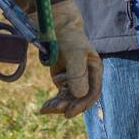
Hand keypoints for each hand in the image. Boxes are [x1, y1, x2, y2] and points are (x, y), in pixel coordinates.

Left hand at [39, 0, 101, 117]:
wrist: (53, 25)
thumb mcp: (74, 52)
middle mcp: (86, 76)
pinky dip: (53, 102)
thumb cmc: (67, 36)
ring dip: (59, 105)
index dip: (81, 104)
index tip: (68, 113)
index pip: (92, 92)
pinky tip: (44, 107)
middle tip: (53, 109)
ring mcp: (74, 78)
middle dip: (67, 105)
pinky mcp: (63, 78)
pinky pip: (60, 95)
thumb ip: (77, 73)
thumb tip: (80, 95)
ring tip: (45, 108)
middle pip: (79, 98)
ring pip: (69, 99)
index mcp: (94, 69)